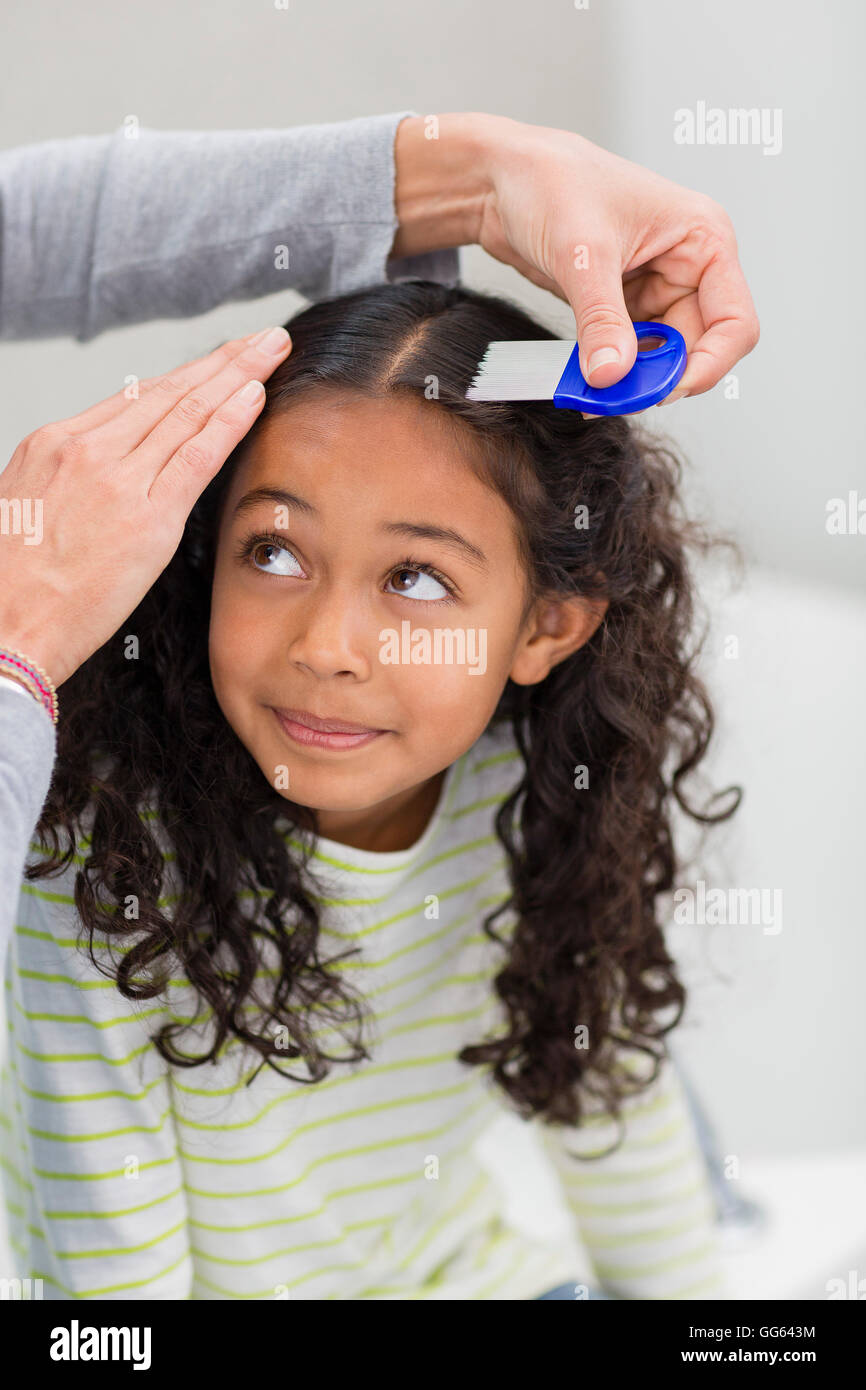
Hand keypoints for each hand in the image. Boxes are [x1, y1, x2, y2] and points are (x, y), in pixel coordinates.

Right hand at [0, 326, 291, 690]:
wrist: (6, 628)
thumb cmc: (14, 585)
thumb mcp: (28, 507)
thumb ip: (72, 481)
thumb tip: (109, 476)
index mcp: (54, 443)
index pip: (134, 398)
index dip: (185, 377)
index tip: (218, 361)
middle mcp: (86, 449)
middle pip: (168, 392)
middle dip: (222, 360)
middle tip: (262, 339)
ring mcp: (118, 479)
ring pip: (188, 412)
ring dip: (238, 375)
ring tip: (272, 350)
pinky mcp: (148, 516)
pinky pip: (198, 455)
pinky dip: (231, 420)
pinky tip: (256, 395)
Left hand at [393, 113, 758, 401]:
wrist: (503, 179)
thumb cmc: (550, 181)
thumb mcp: (581, 253)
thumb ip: (601, 319)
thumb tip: (614, 375)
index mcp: (703, 240)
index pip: (734, 322)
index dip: (707, 365)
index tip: (665, 391)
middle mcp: (689, 266)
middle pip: (697, 348)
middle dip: (660, 377)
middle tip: (615, 399)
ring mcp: (657, 288)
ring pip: (663, 357)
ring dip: (633, 379)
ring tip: (593, 391)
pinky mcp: (625, 305)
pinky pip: (630, 353)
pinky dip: (611, 371)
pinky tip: (584, 378)